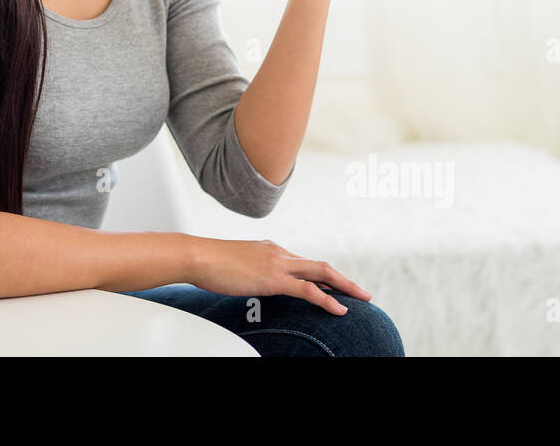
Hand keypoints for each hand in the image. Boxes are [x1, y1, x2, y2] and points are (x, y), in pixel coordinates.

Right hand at [187, 236, 372, 313]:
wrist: (198, 256)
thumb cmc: (209, 263)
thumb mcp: (235, 264)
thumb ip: (249, 270)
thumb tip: (251, 280)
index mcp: (270, 250)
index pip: (303, 263)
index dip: (323, 276)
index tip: (337, 286)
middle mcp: (278, 253)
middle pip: (320, 265)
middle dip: (343, 280)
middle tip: (362, 292)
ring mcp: (277, 263)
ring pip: (321, 273)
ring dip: (345, 286)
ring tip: (362, 298)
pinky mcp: (273, 278)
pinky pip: (308, 290)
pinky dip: (327, 300)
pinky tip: (340, 310)